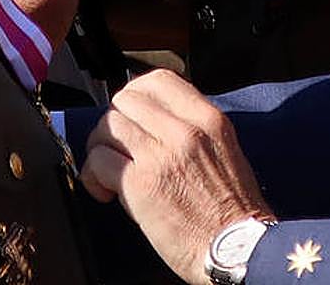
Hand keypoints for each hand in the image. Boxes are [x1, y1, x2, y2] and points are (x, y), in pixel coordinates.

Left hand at [81, 69, 273, 284]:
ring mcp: (161, 155)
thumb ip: (192, 128)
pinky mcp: (140, 183)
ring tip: (109, 172)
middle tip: (117, 148)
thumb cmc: (231, 209)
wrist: (236, 249)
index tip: (131, 116)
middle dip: (114, 123)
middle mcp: (184, 130)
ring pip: (107, 126)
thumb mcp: (224, 149)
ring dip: (100, 148)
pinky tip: (105, 192)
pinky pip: (98, 160)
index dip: (135, 95)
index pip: (157, 80)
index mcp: (208, 119)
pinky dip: (92, 176)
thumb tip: (153, 119)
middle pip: (125, 101)